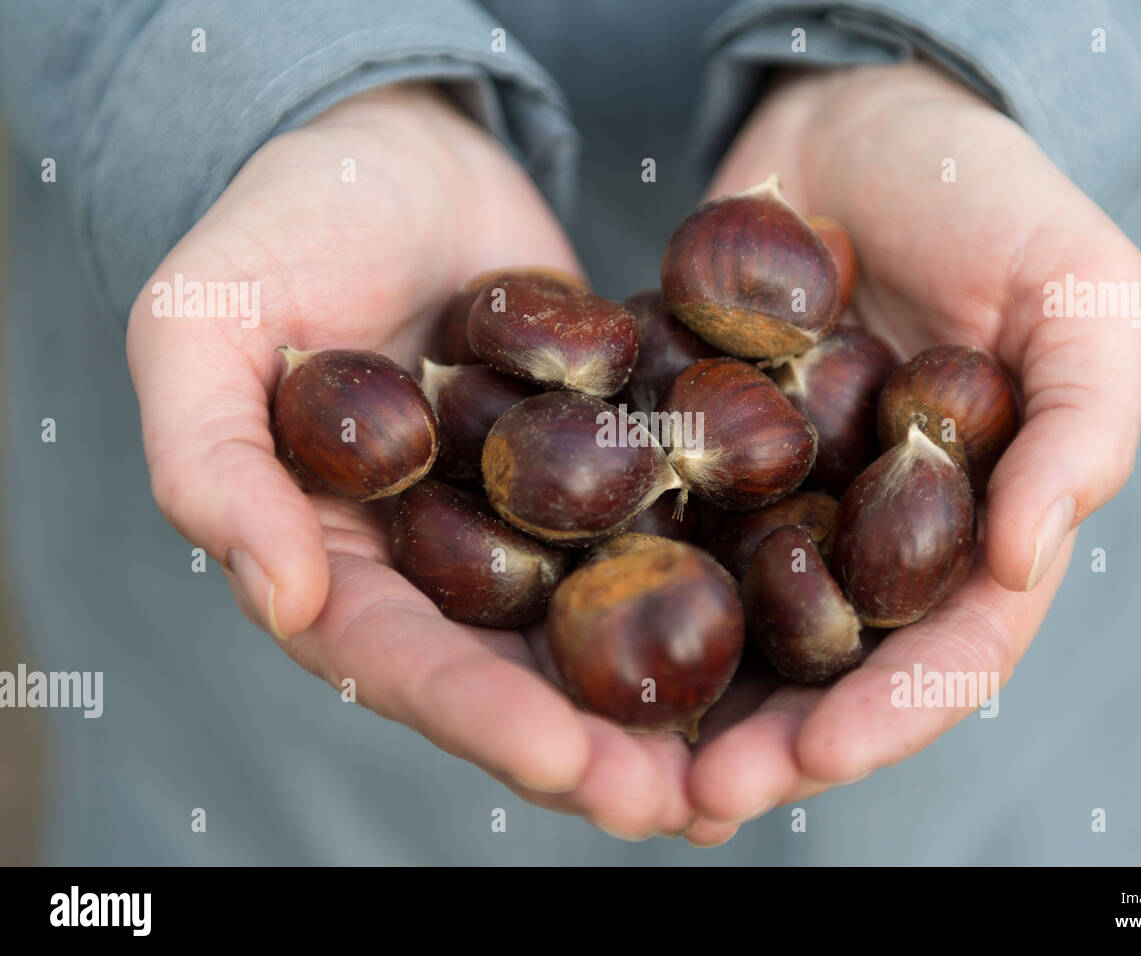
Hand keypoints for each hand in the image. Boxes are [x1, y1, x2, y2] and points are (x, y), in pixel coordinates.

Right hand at [127, 84, 694, 839]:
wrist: (399, 151)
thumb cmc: (281, 228)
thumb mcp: (199, 327)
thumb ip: (211, 462)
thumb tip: (281, 599)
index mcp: (339, 558)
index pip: (403, 662)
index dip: (478, 717)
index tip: (565, 764)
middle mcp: (441, 563)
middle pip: (515, 675)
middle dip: (593, 747)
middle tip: (680, 803)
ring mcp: (530, 521)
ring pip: (598, 629)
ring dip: (667, 700)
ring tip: (747, 761)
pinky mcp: (604, 468)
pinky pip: (658, 531)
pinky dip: (714, 583)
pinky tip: (784, 626)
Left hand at [684, 61, 1140, 840]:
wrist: (851, 119)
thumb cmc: (987, 194)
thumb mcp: (1080, 287)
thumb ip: (1082, 418)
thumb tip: (1032, 556)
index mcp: (973, 525)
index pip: (947, 654)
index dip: (889, 716)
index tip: (815, 758)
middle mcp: (869, 537)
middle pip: (829, 672)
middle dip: (771, 744)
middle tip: (695, 797)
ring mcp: (780, 505)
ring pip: (736, 632)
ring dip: (685, 704)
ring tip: (619, 759)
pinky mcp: (696, 458)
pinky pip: (657, 538)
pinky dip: (618, 593)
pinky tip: (560, 642)